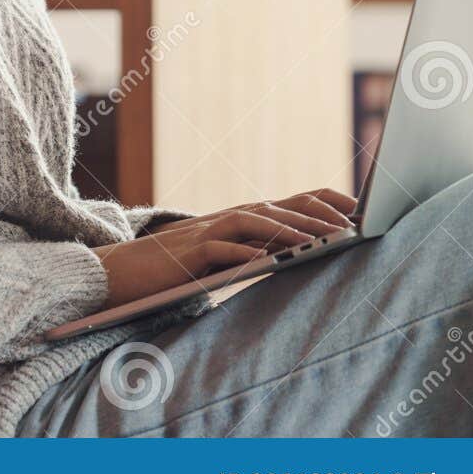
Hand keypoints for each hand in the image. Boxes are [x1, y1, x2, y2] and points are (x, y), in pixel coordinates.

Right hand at [92, 188, 356, 307]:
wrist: (118, 274)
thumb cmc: (170, 270)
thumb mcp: (218, 258)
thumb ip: (249, 252)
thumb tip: (289, 256)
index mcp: (234, 219)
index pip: (284, 202)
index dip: (319, 199)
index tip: (355, 204)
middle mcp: (223, 219)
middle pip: (276, 205)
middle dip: (316, 210)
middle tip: (352, 219)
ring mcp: (204, 233)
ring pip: (254, 221)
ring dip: (289, 228)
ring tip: (322, 238)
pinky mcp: (186, 255)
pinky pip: (220, 249)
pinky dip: (245, 251)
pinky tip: (268, 258)